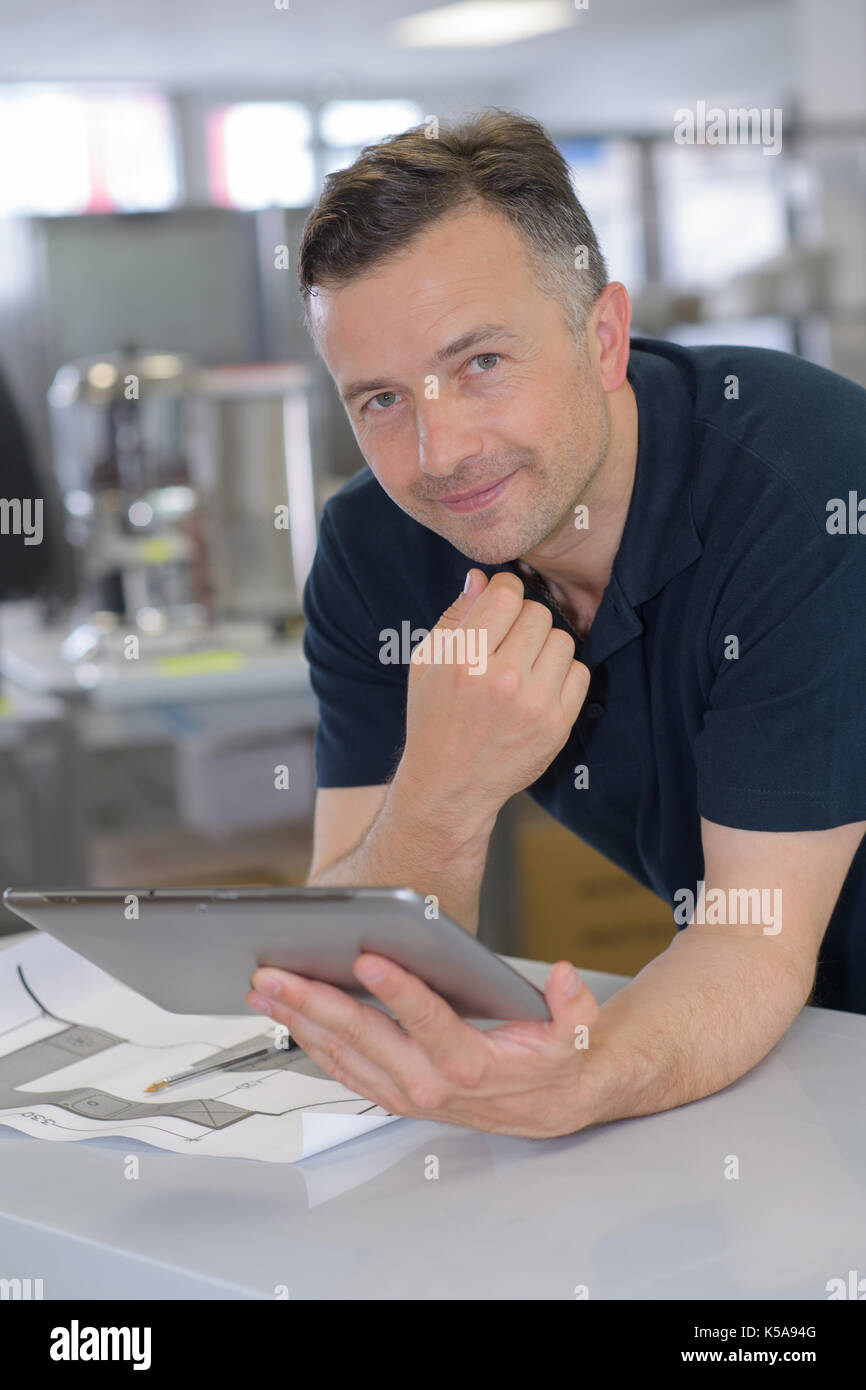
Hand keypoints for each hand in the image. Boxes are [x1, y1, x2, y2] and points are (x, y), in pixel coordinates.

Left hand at [246, 954, 600, 1138]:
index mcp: (469, 1064)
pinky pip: (341, 1068)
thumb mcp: (575, 1033)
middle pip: (362, 1036)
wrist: (548, 1110)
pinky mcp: (391, 1094)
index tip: (365, 956)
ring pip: (340, 1055)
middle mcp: (428, 1084)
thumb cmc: (552, 1064)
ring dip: (298, 1020)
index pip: (426, 1020)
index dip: (396, 988)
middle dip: (314, 1001)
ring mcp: (404, 1093)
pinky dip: (309, 1041)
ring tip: (264, 988)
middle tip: (276, 972)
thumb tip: (565, 977)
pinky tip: (285, 1015)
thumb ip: (573, 1005)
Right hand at [392, 569, 589, 842]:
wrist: (450, 786)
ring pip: (563, 639)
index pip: (507, 594)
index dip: (504, 591)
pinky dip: (562, 674)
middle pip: (538, 613)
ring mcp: (533, 704)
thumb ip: (456, 616)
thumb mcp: (427, 663)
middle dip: (524, 620)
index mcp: (463, 660)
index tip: (500, 605)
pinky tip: (539, 686)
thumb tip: (482, 578)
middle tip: (508, 640)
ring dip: (545, 646)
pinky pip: (580, 672)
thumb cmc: (434, 719)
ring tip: (523, 665)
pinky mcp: (557, 725)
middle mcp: (501, 680)